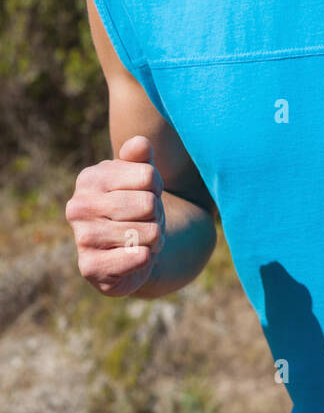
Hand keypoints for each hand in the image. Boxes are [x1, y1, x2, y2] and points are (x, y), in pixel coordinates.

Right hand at [65, 136, 165, 296]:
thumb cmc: (137, 207)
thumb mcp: (142, 177)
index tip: (145, 194)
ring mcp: (82, 238)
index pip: (148, 175)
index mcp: (90, 178)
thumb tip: (140, 143)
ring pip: (149, 232)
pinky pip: (138, 258)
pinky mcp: (91, 268)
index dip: (157, 187)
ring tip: (139, 238)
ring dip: (154, 238)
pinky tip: (134, 257)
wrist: (131, 250)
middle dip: (156, 215)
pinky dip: (146, 258)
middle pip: (149, 203)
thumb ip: (141, 157)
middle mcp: (78, 206)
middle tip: (144, 221)